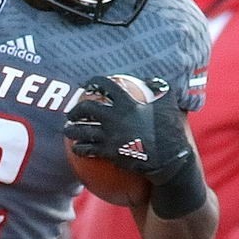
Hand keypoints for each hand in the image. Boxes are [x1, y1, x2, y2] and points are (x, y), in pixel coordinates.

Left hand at [64, 74, 193, 184]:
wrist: (168, 158)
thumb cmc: (170, 129)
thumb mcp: (168, 103)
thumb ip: (158, 88)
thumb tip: (151, 80)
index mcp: (127, 102)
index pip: (106, 86)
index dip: (94, 82)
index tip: (88, 85)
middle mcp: (115, 117)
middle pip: (87, 108)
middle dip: (76, 109)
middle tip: (72, 113)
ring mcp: (110, 135)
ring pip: (82, 130)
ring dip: (72, 130)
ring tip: (68, 130)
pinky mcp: (108, 152)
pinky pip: (87, 149)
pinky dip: (80, 148)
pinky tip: (76, 149)